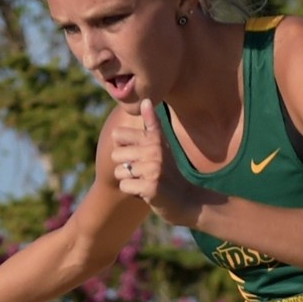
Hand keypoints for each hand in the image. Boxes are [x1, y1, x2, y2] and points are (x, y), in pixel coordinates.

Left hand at [107, 110, 200, 226]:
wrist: (187, 200)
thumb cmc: (169, 172)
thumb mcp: (162, 145)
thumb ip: (152, 124)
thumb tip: (145, 101)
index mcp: (154, 138)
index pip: (117, 135)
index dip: (122, 147)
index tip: (136, 154)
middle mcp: (154, 150)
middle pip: (115, 155)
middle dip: (125, 167)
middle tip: (143, 172)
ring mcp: (154, 169)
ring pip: (119, 172)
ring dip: (129, 180)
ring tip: (146, 181)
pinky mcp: (152, 187)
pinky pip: (125, 186)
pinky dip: (133, 192)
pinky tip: (147, 192)